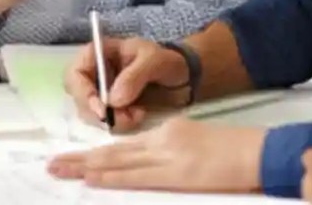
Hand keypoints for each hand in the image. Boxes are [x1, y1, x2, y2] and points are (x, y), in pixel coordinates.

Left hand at [48, 118, 263, 192]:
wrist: (260, 151)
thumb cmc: (235, 154)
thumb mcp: (196, 144)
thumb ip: (170, 153)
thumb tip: (147, 165)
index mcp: (167, 132)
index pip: (124, 145)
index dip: (96, 153)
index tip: (73, 159)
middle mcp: (161, 139)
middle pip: (113, 150)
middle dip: (80, 159)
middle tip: (52, 165)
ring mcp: (167, 154)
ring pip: (118, 161)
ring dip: (86, 167)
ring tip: (59, 170)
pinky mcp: (176, 171)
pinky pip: (136, 175)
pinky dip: (111, 176)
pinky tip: (92, 178)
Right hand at [65, 37, 188, 131]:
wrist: (183, 77)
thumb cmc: (165, 60)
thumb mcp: (153, 60)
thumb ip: (134, 76)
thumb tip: (113, 100)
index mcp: (96, 54)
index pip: (75, 74)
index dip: (83, 93)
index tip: (102, 109)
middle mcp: (93, 75)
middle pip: (79, 98)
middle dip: (98, 112)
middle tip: (125, 118)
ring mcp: (100, 94)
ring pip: (91, 114)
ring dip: (112, 120)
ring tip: (137, 114)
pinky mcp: (110, 110)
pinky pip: (105, 123)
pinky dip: (120, 125)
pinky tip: (138, 116)